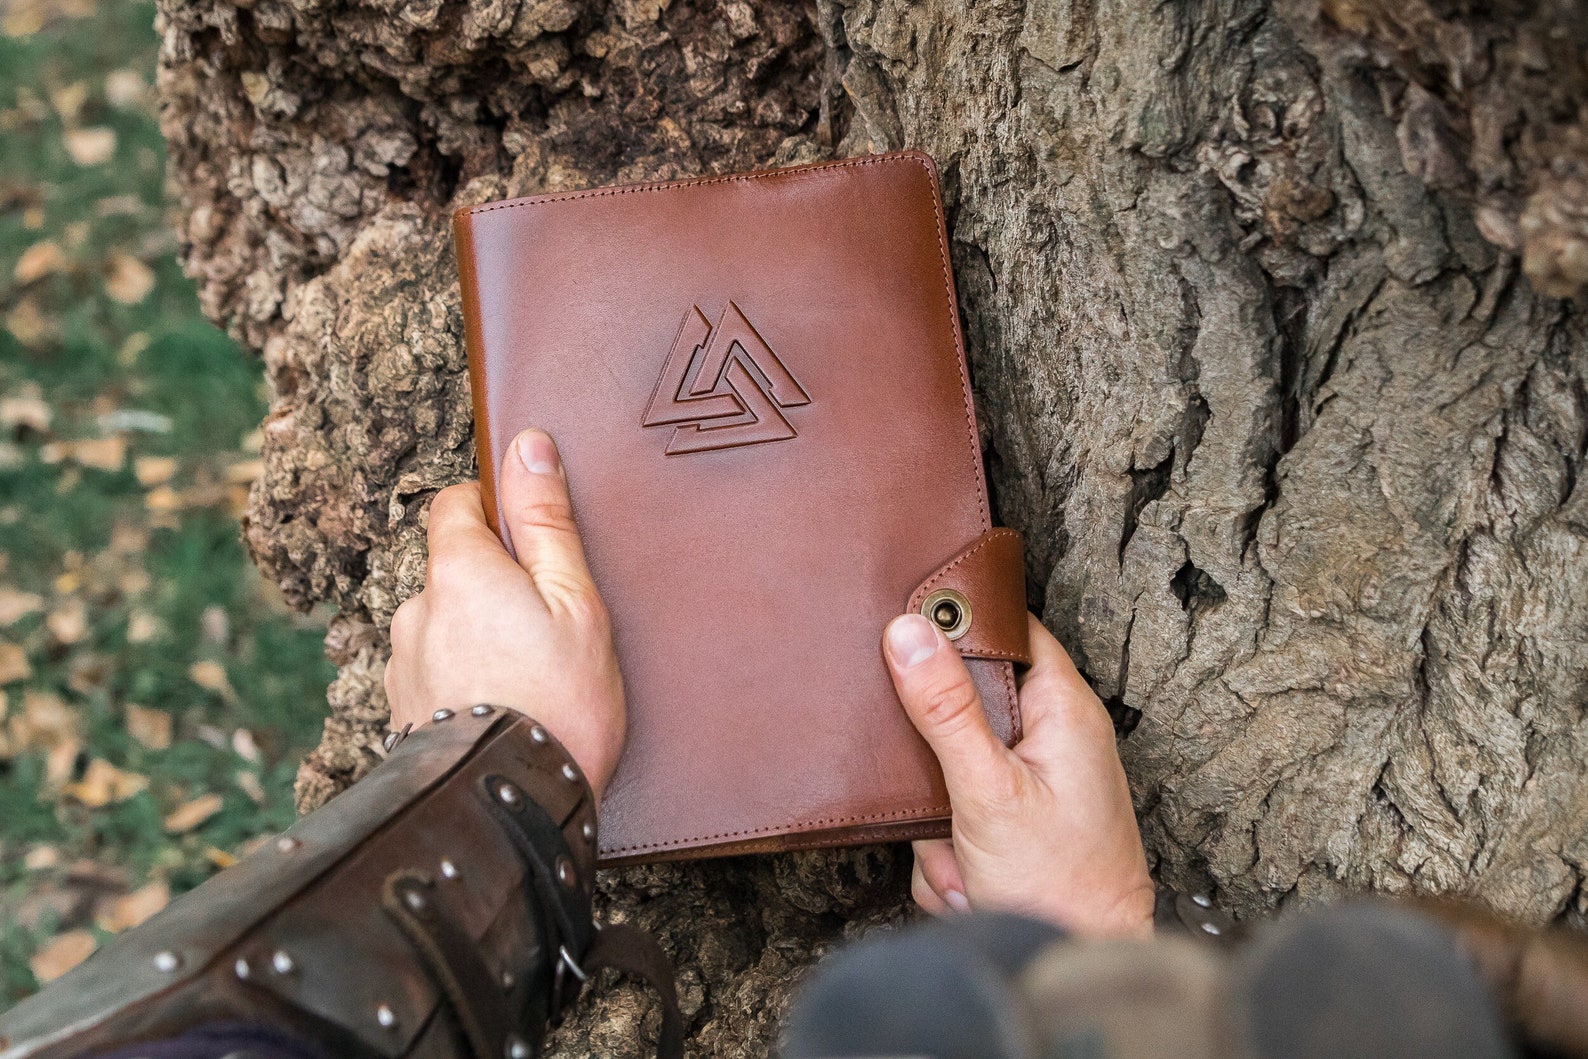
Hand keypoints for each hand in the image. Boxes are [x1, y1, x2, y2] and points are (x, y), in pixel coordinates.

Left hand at [386, 429, 624, 799]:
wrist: (511, 807)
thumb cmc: (559, 703)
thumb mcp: (575, 601)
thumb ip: (547, 521)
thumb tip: (528, 444)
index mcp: (458, 571)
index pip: (455, 503)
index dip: (494, 508)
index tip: (532, 539)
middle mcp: (415, 610)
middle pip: (452, 570)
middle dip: (493, 585)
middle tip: (548, 625)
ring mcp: (402, 665)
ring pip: (443, 625)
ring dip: (477, 637)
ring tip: (530, 679)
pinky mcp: (400, 713)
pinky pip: (435, 673)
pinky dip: (464, 681)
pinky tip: (504, 709)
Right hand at [883, 612, 1153, 936]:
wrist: (1083, 967)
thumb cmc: (1061, 884)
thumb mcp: (987, 790)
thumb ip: (945, 710)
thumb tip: (909, 632)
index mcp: (1064, 711)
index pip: (1009, 632)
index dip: (960, 626)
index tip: (910, 629)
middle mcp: (1055, 741)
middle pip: (965, 710)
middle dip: (937, 765)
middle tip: (945, 800)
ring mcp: (1035, 786)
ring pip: (952, 774)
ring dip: (943, 827)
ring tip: (966, 859)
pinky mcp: (1018, 825)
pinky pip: (960, 820)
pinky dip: (955, 855)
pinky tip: (972, 881)